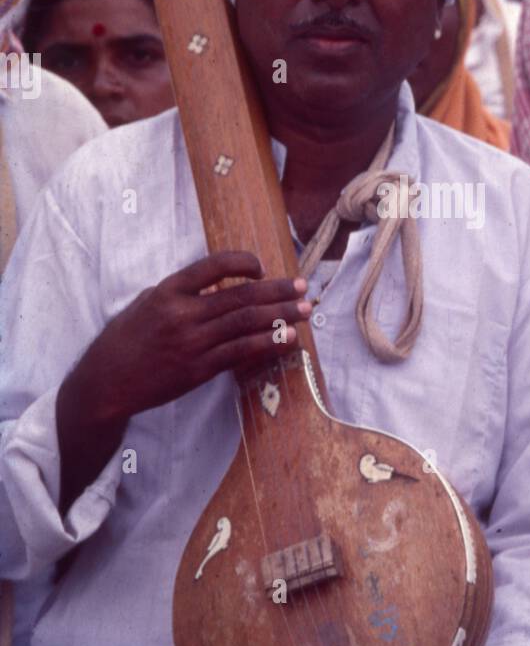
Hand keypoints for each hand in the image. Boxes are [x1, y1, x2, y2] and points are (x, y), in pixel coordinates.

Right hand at [68, 250, 311, 424]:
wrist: (107, 382)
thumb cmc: (126, 338)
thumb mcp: (147, 302)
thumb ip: (181, 291)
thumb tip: (219, 282)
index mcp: (168, 291)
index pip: (214, 266)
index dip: (243, 263)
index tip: (262, 268)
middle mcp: (182, 314)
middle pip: (241, 296)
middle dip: (277, 290)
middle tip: (303, 286)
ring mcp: (192, 343)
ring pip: (246, 324)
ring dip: (281, 316)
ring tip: (306, 310)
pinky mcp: (199, 369)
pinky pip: (241, 353)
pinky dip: (267, 343)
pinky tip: (288, 338)